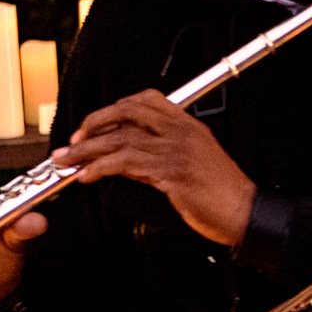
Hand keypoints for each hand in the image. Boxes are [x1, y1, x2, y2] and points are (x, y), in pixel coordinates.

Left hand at [53, 91, 257, 248]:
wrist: (244, 212)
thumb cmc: (221, 193)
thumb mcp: (190, 165)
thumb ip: (158, 157)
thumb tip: (125, 160)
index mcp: (188, 125)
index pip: (146, 100)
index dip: (115, 109)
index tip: (95, 125)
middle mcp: (181, 131)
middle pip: (127, 112)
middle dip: (93, 123)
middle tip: (73, 140)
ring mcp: (176, 149)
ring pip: (120, 139)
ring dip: (87, 150)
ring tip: (67, 162)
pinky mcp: (171, 171)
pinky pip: (126, 163)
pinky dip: (101, 168)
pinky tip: (88, 176)